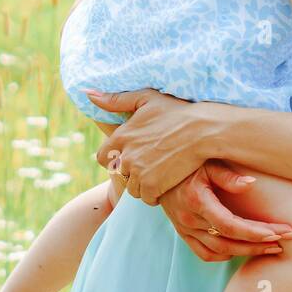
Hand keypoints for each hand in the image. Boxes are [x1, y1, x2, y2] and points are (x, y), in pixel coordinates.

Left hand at [89, 88, 216, 204]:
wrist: (203, 131)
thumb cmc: (178, 112)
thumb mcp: (147, 99)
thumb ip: (117, 99)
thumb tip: (88, 94)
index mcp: (121, 136)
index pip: (101, 156)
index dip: (115, 157)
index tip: (130, 155)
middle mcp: (126, 156)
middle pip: (120, 173)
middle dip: (132, 171)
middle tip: (151, 163)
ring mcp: (138, 172)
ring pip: (133, 188)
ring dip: (144, 184)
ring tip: (161, 172)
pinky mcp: (153, 186)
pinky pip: (147, 198)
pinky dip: (155, 194)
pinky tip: (167, 182)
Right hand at [158, 163, 291, 262]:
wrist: (155, 168)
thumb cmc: (187, 160)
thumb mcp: (207, 161)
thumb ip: (228, 175)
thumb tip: (251, 183)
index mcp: (197, 201)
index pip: (230, 225)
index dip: (254, 232)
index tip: (278, 233)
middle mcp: (189, 219)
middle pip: (228, 242)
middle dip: (259, 244)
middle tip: (285, 241)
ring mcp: (184, 228)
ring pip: (218, 251)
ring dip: (246, 252)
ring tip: (272, 248)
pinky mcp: (182, 232)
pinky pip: (204, 253)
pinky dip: (223, 255)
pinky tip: (241, 250)